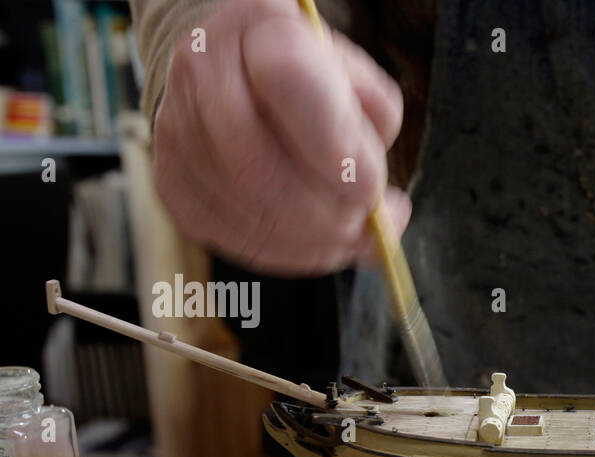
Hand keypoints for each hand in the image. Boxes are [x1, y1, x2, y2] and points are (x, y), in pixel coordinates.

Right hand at [153, 0, 407, 274]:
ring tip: (348, 234)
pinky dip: (288, 253)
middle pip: (260, 167)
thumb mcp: (355, 76)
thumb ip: (378, 130)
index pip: (291, 85)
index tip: (373, 187)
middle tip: (364, 223)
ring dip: (313, 240)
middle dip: (327, 213)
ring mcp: (176, 133)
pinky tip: (314, 240)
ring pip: (247, 211)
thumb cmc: (305, 76)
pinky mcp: (173, 184)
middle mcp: (202, 74)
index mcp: (256, 30)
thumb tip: (387, 213)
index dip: (338, 152)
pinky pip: (234, 238)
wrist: (231, 71)